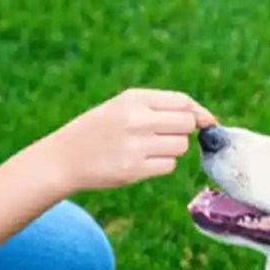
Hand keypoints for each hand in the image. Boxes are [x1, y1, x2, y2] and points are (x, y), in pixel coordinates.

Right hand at [36, 89, 215, 192]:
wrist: (64, 158)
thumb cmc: (99, 130)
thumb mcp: (122, 106)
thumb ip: (160, 107)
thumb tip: (206, 118)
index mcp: (134, 99)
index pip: (183, 102)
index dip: (196, 113)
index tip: (200, 122)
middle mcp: (136, 120)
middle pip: (186, 124)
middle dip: (183, 132)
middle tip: (163, 136)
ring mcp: (136, 146)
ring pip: (180, 146)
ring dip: (171, 149)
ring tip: (148, 149)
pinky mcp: (134, 170)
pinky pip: (169, 166)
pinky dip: (162, 165)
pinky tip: (142, 162)